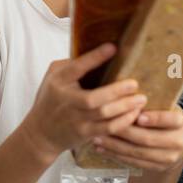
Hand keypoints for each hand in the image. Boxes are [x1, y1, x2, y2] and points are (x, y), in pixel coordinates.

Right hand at [22, 43, 147, 159]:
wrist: (41, 133)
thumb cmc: (51, 99)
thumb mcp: (53, 77)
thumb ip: (70, 65)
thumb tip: (98, 52)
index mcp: (59, 82)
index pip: (77, 68)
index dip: (95, 57)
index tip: (113, 48)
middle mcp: (67, 101)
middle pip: (94, 98)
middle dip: (117, 91)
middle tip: (135, 84)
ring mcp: (76, 120)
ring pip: (103, 115)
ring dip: (125, 107)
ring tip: (141, 99)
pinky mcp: (84, 134)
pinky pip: (107, 129)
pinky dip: (123, 122)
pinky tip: (134, 114)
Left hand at [91, 105, 182, 171]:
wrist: (178, 143)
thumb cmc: (165, 118)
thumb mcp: (166, 107)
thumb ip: (152, 103)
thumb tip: (126, 92)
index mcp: (180, 123)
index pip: (170, 120)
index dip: (154, 118)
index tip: (137, 115)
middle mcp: (178, 142)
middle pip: (148, 138)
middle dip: (124, 132)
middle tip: (105, 124)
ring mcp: (168, 158)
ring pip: (138, 152)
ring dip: (115, 146)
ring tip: (97, 138)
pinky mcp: (157, 168)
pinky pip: (134, 162)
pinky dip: (117, 155)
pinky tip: (102, 149)